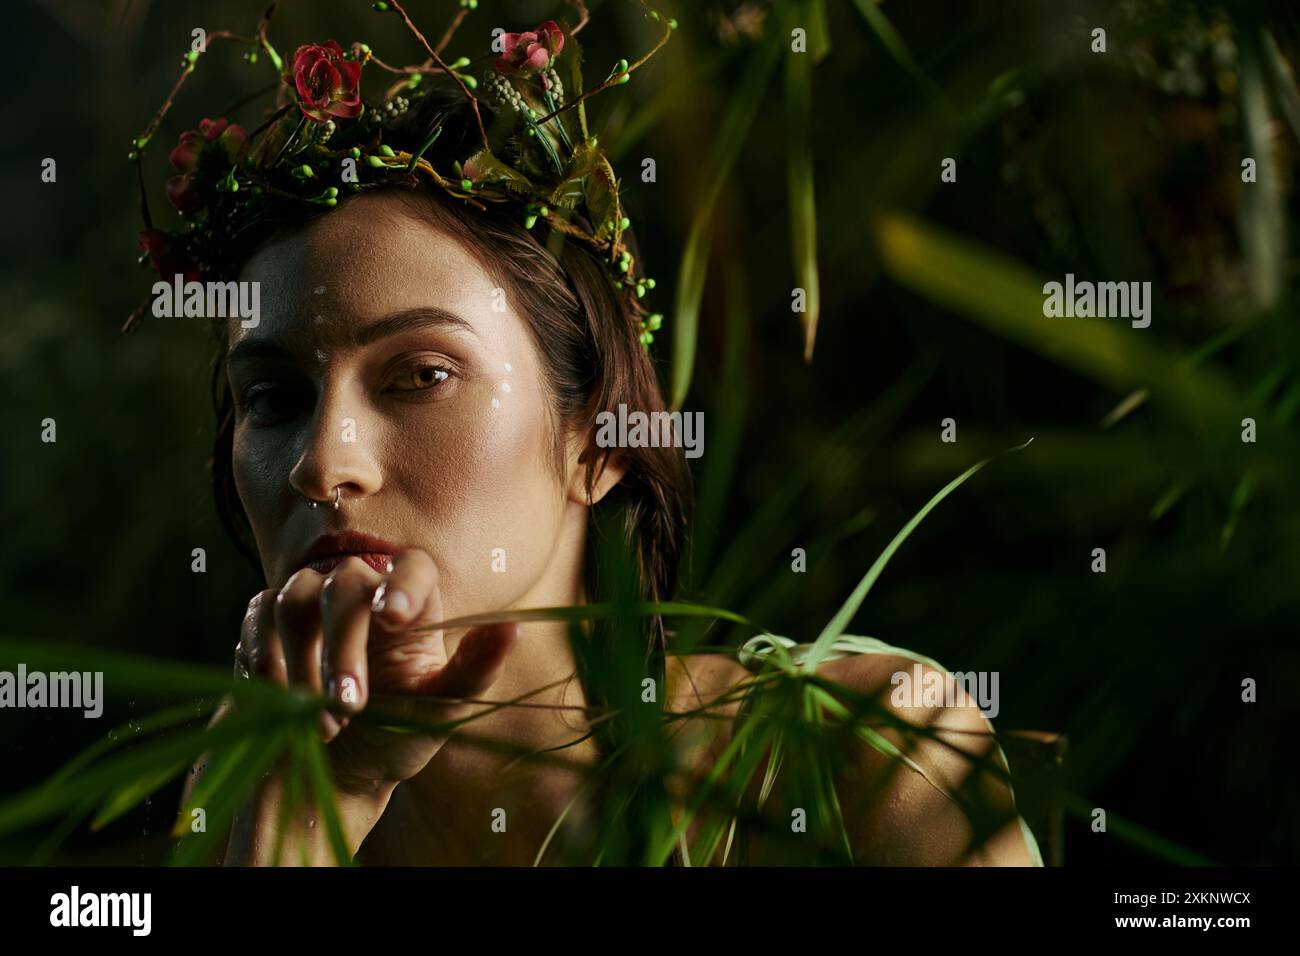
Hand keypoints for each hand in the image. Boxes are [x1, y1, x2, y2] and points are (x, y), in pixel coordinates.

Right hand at [235, 547, 517, 796]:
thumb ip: (474, 669)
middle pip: (343, 584)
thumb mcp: (440, 711)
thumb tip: (513, 628)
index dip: (402, 584)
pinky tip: (286, 705)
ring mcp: (309, 601)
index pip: (411, 566)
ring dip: (304, 664)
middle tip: (349, 707)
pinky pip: (256, 621)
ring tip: (324, 724)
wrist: (332, 768)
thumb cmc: (397, 734)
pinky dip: (267, 665)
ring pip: (293, 599)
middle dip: (344, 649)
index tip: (394, 617)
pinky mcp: (265, 621)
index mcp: (413, 602)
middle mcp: (361, 589)